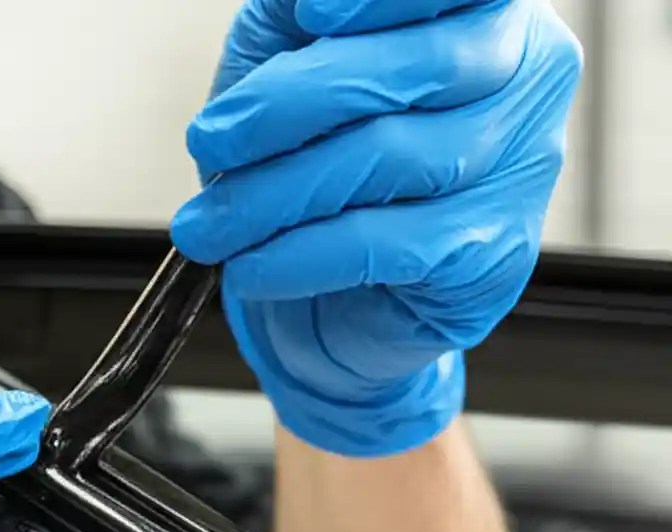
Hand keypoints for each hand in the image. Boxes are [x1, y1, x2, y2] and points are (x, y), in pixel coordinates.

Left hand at [170, 0, 582, 456]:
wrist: (328, 300)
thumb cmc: (312, 164)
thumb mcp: (284, 62)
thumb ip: (295, 19)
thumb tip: (300, 5)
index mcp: (482, 13)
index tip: (312, 15)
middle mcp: (525, 78)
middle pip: (419, 67)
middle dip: (286, 108)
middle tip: (209, 143)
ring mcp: (522, 168)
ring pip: (392, 158)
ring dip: (273, 195)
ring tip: (209, 225)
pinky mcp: (492, 257)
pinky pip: (383, 245)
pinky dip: (299, 256)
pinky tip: (253, 266)